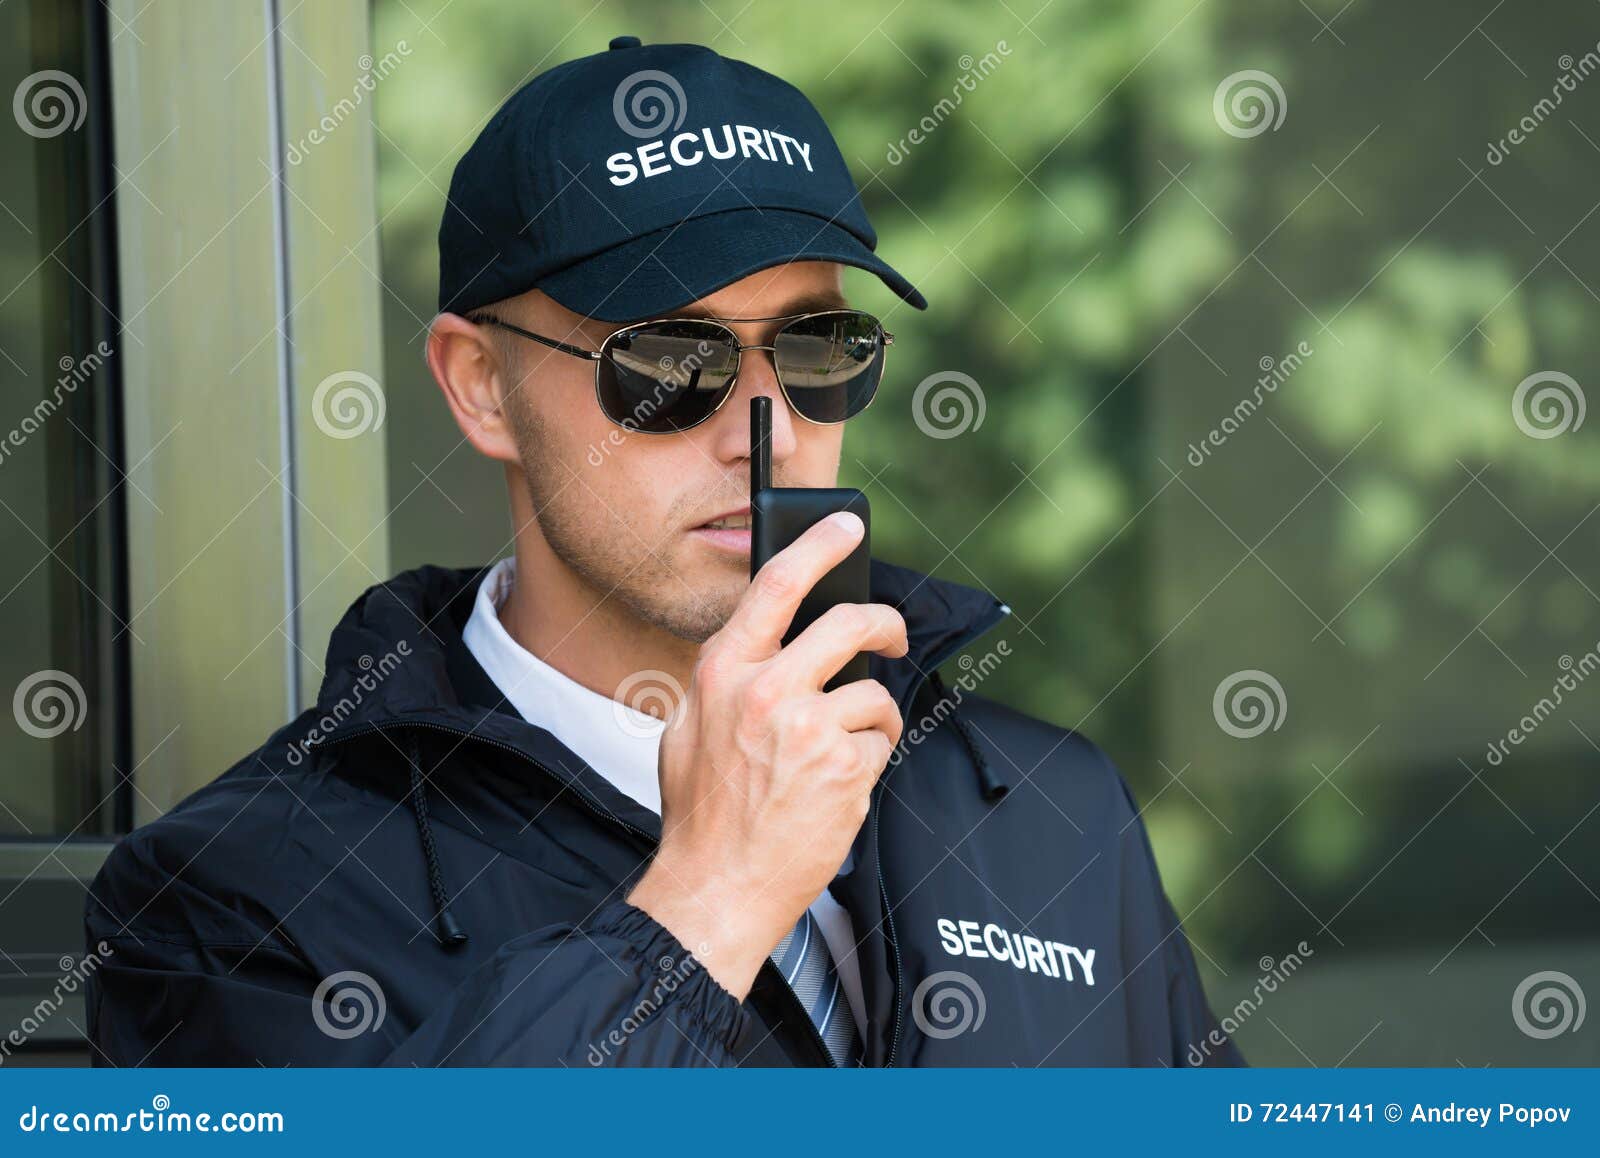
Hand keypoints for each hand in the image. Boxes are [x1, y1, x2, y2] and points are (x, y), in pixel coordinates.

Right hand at [627, 511, 907, 998]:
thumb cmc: (702, 815)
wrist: (715, 888)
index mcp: (722, 672)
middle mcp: (765, 690)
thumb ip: (729, 680)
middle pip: (849, 622)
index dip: (819, 545)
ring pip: (872, 695)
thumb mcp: (689, 728)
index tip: (846, 527)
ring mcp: (808, 728)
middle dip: (885, 625)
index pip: (777, 584)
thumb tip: (771, 641)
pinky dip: (868, 764)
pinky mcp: (844, 767)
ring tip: (841, 756)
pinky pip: (880, 744)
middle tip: (892, 637)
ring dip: (870, 722)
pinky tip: (836, 789)